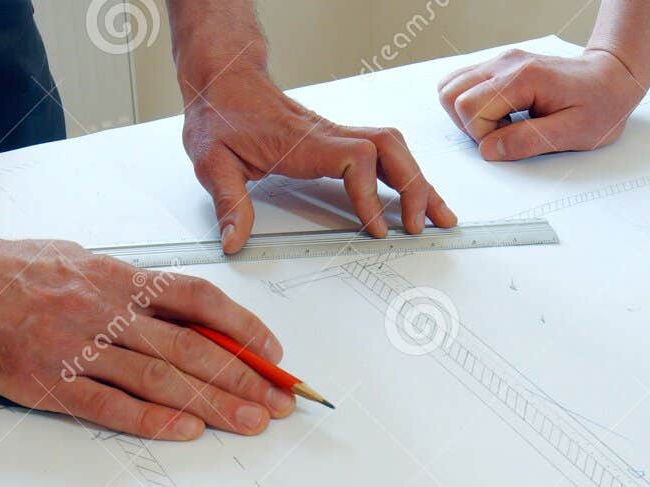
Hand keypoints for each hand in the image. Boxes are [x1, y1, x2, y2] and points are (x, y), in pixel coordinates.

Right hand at [0, 231, 293, 439]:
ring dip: (212, 403)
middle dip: (243, 377)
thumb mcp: (77, 259)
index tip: (274, 354)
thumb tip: (177, 312)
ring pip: (160, 378)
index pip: (196, 300)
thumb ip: (125, 287)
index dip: (242, 326)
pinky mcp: (48, 381)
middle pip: (190, 346)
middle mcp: (104, 310)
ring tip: (250, 423)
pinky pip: (110, 405)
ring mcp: (76, 347)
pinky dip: (152, 419)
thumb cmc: (8, 269)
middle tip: (279, 402)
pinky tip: (186, 430)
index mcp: (115, 276)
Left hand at [181, 68, 455, 252]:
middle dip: (414, 188)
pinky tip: (417, 197)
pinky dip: (406, 176)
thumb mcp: (211, 161)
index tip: (377, 228)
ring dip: (419, 182)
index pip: (356, 159)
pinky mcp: (337, 142)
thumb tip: (234, 240)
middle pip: (390, 149)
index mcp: (303, 142)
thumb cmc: (221, 116)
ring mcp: (336, 136)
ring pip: (394, 149)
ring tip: (439, 216)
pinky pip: (384, 154)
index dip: (371, 195)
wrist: (224, 82)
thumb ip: (227, 201)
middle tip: (422, 227)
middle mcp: (328, 135)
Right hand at [437, 48, 647, 161]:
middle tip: (499, 135)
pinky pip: (465, 84)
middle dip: (467, 124)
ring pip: (452, 87)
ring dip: (466, 115)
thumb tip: (489, 150)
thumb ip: (528, 142)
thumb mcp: (573, 134)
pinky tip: (499, 115)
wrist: (613, 78)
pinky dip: (472, 105)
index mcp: (523, 78)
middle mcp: (506, 63)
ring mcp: (502, 62)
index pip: (467, 107)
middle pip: (450, 93)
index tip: (508, 141)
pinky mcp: (501, 67)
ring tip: (499, 125)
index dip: (480, 134)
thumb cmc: (600, 106)